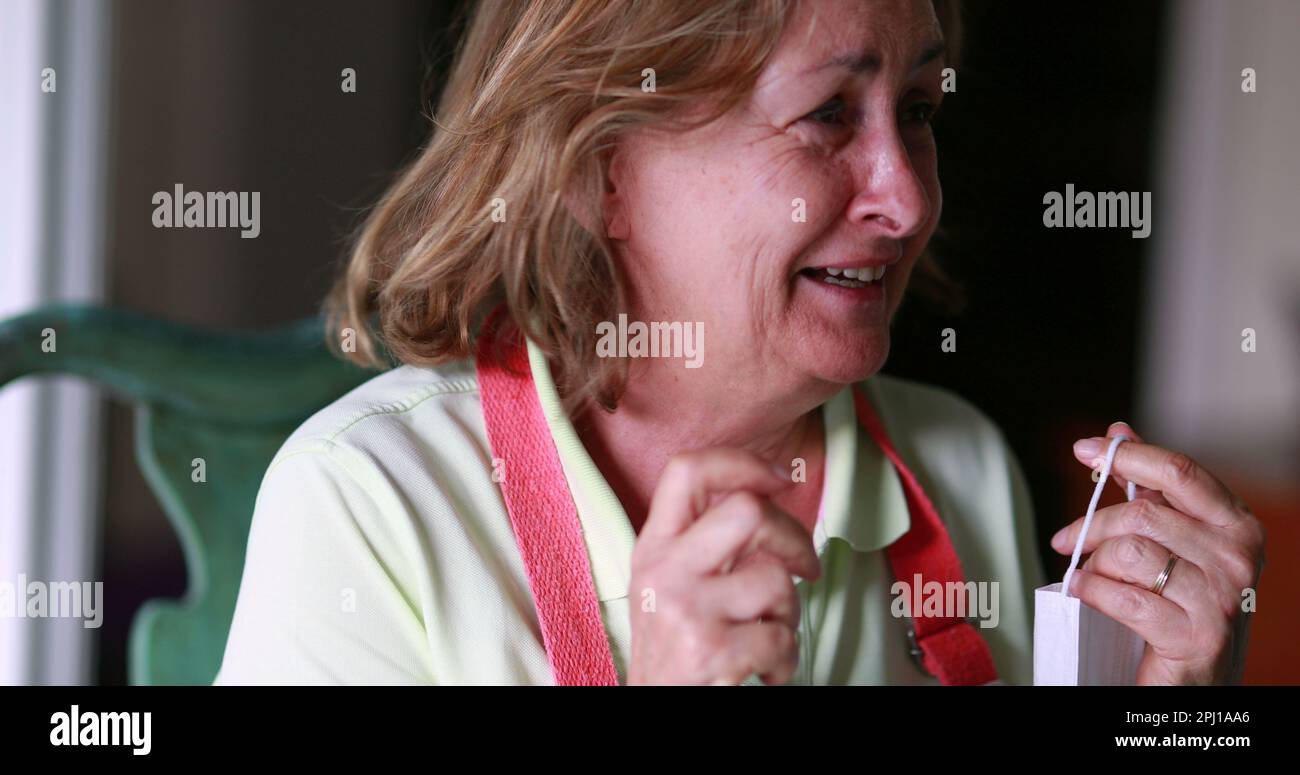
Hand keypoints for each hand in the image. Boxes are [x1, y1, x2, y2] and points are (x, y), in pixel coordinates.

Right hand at [627, 448, 821, 684]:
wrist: (653, 712)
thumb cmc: (674, 650)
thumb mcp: (668, 584)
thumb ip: (703, 541)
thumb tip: (768, 497)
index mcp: (654, 547)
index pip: (687, 471)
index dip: (743, 463)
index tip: (781, 479)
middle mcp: (663, 571)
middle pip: (747, 512)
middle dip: (795, 539)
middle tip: (805, 567)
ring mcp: (685, 610)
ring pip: (775, 580)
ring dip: (790, 614)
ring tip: (770, 634)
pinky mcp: (710, 651)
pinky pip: (781, 638)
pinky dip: (786, 660)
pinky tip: (767, 670)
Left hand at [1051, 422, 1265, 684]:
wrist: (1196, 684)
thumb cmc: (1183, 608)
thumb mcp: (1175, 543)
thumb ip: (1151, 490)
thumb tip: (1120, 431)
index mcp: (1237, 526)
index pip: (1180, 472)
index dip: (1129, 455)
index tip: (1085, 448)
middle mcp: (1238, 558)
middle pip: (1142, 515)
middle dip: (1092, 526)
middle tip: (1066, 540)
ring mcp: (1222, 599)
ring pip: (1128, 553)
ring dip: (1094, 565)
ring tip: (1089, 578)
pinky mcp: (1196, 637)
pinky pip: (1123, 596)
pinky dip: (1091, 592)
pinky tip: (1083, 595)